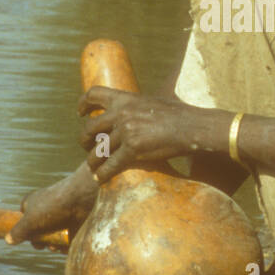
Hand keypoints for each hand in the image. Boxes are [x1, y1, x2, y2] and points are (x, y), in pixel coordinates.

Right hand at [7, 181, 77, 245]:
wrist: (84, 201)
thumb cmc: (53, 208)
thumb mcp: (29, 222)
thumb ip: (18, 232)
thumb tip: (8, 240)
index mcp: (33, 203)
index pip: (23, 214)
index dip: (22, 227)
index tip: (24, 235)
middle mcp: (47, 209)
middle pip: (38, 230)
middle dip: (38, 241)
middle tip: (41, 244)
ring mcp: (62, 217)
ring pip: (52, 236)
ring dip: (51, 245)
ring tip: (54, 246)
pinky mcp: (74, 225)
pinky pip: (66, 239)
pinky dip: (64, 246)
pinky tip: (63, 246)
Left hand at [77, 87, 209, 180]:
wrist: (192, 127)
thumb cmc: (177, 115)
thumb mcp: (151, 102)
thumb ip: (135, 105)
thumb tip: (129, 110)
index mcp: (125, 98)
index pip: (93, 94)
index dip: (83, 104)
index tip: (81, 114)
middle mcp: (122, 113)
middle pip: (90, 128)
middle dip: (85, 140)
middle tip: (87, 147)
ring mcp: (127, 131)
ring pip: (98, 150)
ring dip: (93, 161)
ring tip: (93, 168)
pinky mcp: (133, 149)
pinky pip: (111, 164)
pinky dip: (103, 174)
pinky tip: (100, 180)